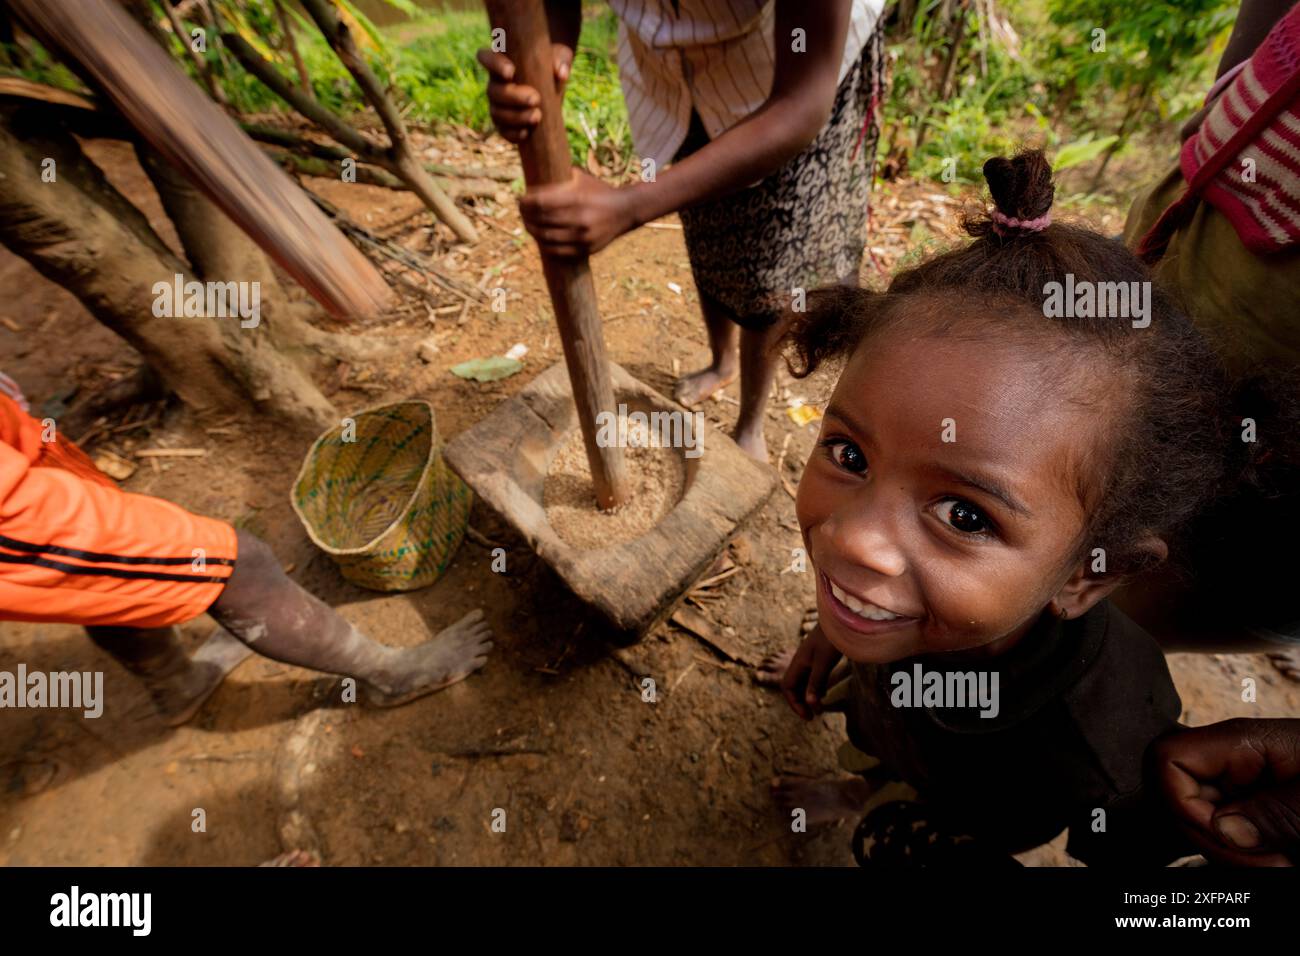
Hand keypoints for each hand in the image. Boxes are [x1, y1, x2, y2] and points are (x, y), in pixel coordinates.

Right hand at [476, 44, 573, 143]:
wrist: (554, 88)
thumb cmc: (552, 65)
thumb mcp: (559, 57)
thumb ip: (560, 60)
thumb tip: (561, 73)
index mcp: (502, 62)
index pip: (485, 57)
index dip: (493, 64)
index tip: (511, 72)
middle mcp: (495, 83)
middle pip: (493, 91)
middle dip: (513, 96)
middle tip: (536, 99)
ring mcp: (497, 105)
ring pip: (496, 113)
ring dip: (516, 117)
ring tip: (537, 116)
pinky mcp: (503, 123)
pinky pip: (502, 131)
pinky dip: (513, 134)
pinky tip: (527, 133)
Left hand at [518, 169, 638, 257]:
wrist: (626, 210)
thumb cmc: (599, 191)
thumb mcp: (581, 179)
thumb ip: (559, 181)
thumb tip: (532, 185)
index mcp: (577, 199)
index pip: (540, 203)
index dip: (525, 203)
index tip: (520, 200)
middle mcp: (580, 220)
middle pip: (541, 221)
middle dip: (526, 217)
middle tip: (522, 213)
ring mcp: (583, 237)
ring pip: (546, 238)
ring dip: (533, 232)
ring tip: (528, 225)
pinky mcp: (586, 249)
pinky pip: (558, 251)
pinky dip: (545, 245)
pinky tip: (541, 238)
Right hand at [780, 624, 842, 719]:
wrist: (841, 619)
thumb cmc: (831, 640)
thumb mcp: (823, 663)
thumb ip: (815, 683)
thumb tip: (810, 705)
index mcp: (798, 663)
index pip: (787, 688)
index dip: (794, 704)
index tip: (809, 716)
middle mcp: (801, 662)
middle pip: (794, 687)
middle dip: (801, 702)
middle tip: (815, 715)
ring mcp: (810, 659)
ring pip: (804, 682)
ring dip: (809, 696)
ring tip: (820, 707)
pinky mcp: (820, 657)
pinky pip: (812, 677)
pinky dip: (816, 688)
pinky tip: (825, 693)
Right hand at [1153, 718, 1299, 865]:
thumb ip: (1270, 812)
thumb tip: (1222, 832)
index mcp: (1240, 743)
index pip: (1168, 759)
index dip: (1182, 803)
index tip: (1224, 835)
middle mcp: (1230, 763)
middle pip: (1178, 800)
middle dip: (1212, 840)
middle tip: (1268, 862)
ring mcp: (1238, 788)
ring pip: (1200, 825)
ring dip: (1232, 855)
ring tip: (1279, 862)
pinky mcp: (1251, 811)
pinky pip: (1223, 835)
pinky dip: (1241, 857)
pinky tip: (1273, 860)